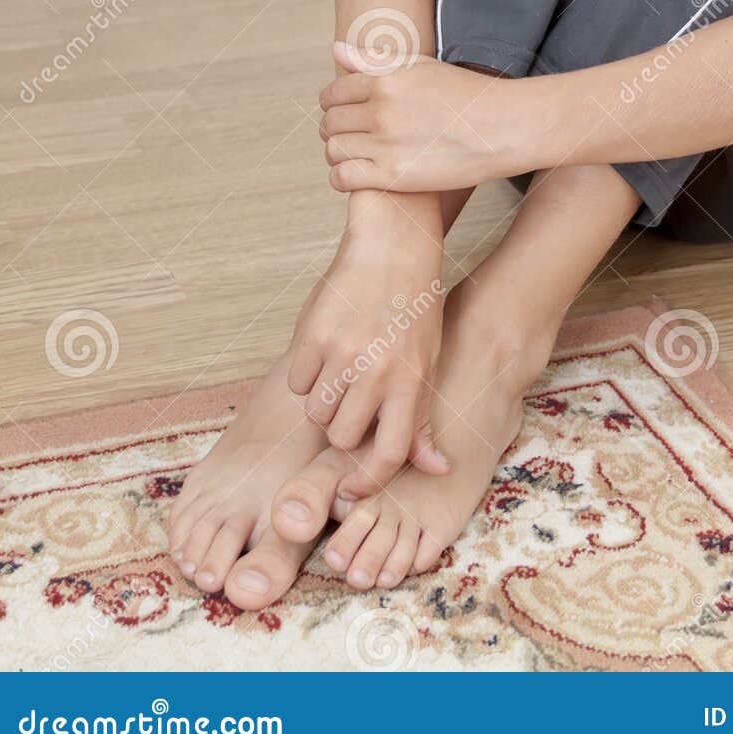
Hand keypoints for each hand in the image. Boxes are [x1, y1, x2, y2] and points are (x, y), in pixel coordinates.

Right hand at [287, 191, 449, 492]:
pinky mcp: (315, 333)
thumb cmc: (415, 307)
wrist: (393, 247)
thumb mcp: (429, 361)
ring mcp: (343, 352)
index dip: (368, 480)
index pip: (388, 453)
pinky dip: (305, 377)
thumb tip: (435, 468)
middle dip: (342, 431)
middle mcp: (377, 371)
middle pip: (341, 438)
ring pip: (315, 414)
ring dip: (323, 405)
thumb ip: (423, 417)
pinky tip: (324, 355)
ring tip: (339, 377)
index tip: (352, 487)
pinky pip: (297, 382)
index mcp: (411, 381)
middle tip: (351, 406)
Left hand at [319, 40, 526, 192]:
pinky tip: (358, 174)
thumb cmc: (466, 95)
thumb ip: (374, 60)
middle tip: (351, 134)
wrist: (504, 128)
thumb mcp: (421, 67)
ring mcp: (385, 144)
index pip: (333, 93)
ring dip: (338, 152)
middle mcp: (380, 111)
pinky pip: (343, 177)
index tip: (343, 111)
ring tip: (356, 153)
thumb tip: (335, 50)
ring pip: (334, 150)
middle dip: (334, 128)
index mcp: (385, 81)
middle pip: (330, 123)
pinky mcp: (393, 175)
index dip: (332, 104)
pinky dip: (342, 177)